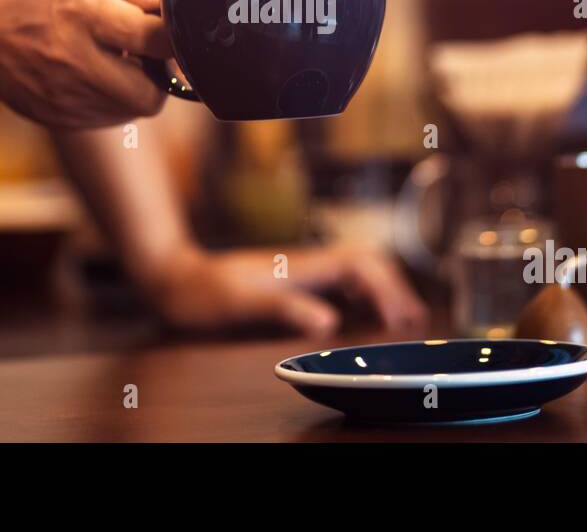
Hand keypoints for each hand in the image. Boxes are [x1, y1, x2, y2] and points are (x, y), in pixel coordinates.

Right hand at [0, 0, 173, 128]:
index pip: (153, 39)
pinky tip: (94, 78)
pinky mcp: (61, 119)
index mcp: (86, 16)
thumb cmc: (47, 0)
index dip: (177, 40)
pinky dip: (114, 102)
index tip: (179, 36)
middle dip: (159, 77)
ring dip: (136, 89)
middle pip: (150, 94)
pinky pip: (110, 119)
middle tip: (146, 56)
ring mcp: (66, 97)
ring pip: (132, 110)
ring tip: (115, 62)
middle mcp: (75, 61)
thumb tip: (171, 6)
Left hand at [145, 244, 428, 337]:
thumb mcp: (242, 304)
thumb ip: (285, 309)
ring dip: (380, 289)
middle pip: (366, 262)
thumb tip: (328, 324)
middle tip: (413, 319)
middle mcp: (305, 263)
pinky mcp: (291, 280)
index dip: (386, 288)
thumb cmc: (204, 293)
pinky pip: (337, 282)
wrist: (173, 277)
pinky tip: (362, 314)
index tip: (401, 318)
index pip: (361, 265)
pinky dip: (360, 295)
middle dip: (393, 286)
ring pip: (354, 270)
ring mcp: (299, 270)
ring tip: (400, 317)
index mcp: (301, 265)